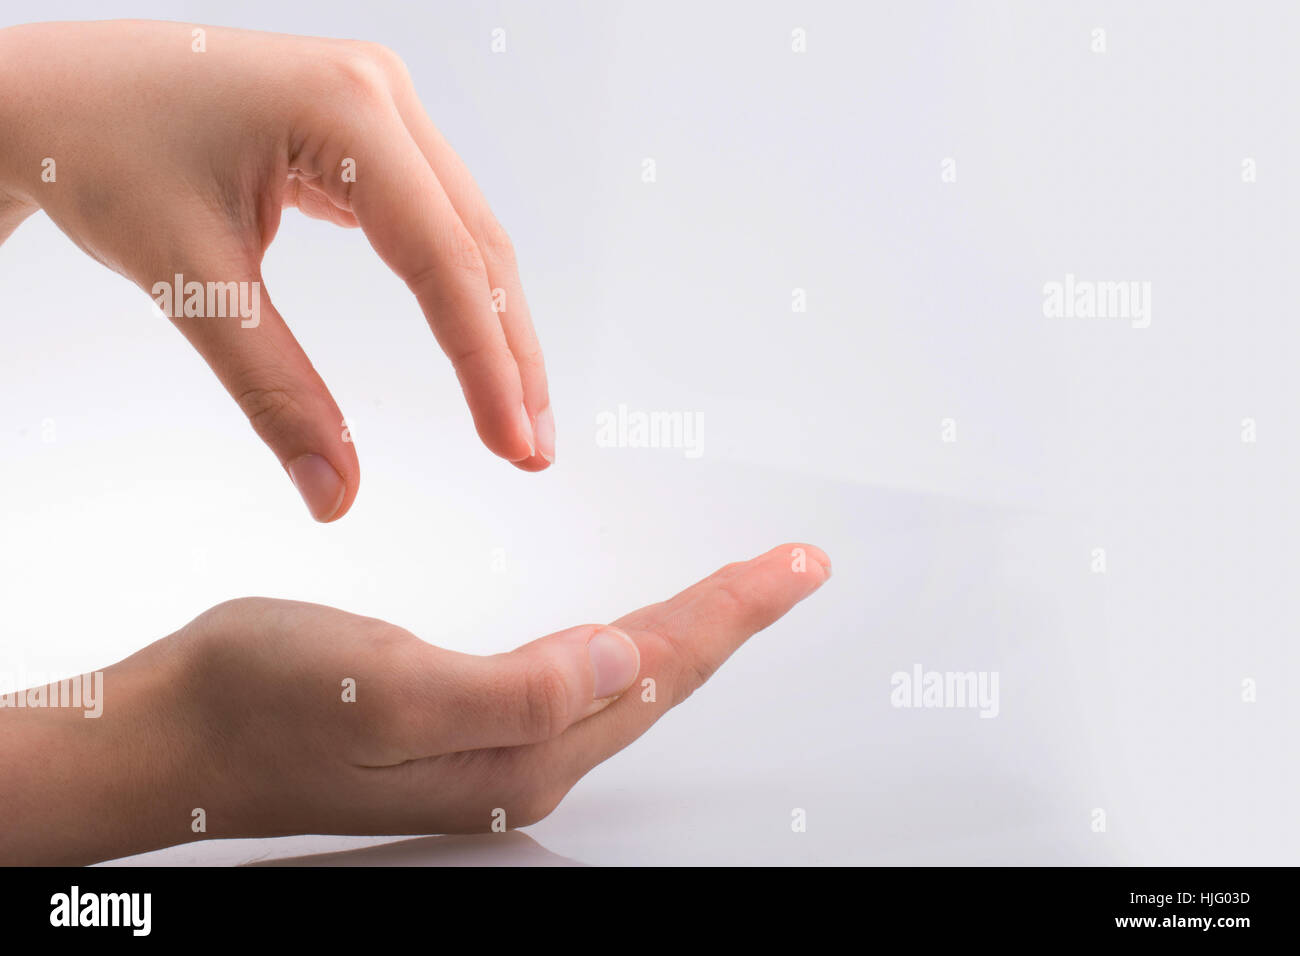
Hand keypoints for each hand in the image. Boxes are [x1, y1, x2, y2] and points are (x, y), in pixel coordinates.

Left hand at [0, 20, 553, 520]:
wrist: (50, 94)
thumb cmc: (101, 159)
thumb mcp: (190, 281)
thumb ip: (274, 391)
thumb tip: (337, 497)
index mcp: (342, 109)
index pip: (443, 257)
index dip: (486, 362)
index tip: (513, 446)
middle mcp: (379, 92)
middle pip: (477, 244)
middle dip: (510, 354)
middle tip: (533, 450)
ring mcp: (377, 103)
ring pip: (467, 232)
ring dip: (496, 327)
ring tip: (518, 416)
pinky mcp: (366, 128)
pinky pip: (434, 218)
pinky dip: (458, 291)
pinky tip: (478, 348)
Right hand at [0, 543, 829, 863]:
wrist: (175, 735)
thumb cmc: (260, 705)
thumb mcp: (385, 689)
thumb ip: (513, 686)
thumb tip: (614, 659)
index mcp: (521, 750)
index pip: (658, 667)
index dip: (733, 612)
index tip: (796, 566)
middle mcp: (523, 757)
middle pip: (658, 675)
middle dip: (733, 619)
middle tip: (793, 569)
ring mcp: (495, 744)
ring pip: (624, 676)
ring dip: (691, 630)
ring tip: (742, 593)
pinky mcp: (465, 720)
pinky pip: (577, 674)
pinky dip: (625, 637)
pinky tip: (631, 629)